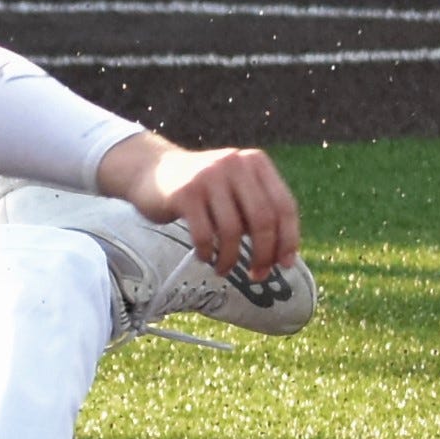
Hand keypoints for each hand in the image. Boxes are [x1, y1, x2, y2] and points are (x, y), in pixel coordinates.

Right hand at [96, 132, 300, 281]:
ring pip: (232, 230)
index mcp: (256, 162)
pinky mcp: (184, 193)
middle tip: (257, 276)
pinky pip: (204, 235)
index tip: (285, 265)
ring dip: (231, 259)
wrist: (151, 171)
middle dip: (263, 254)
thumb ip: (257, 212)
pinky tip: (205, 258)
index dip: (288, 239)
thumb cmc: (202, 190)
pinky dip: (207, 253)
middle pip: (263, 219)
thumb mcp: (235, 190)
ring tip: (224, 270)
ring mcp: (208, 176)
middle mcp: (235, 164)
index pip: (284, 205)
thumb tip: (281, 255)